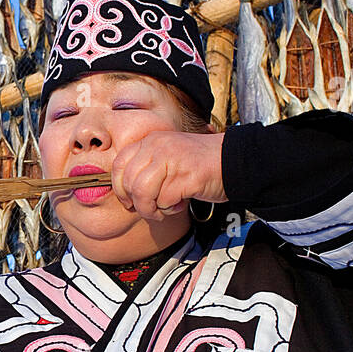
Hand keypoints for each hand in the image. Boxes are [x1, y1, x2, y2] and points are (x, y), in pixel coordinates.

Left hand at [109, 131, 226, 221]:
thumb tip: (125, 195)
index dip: (119, 188)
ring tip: (164, 209)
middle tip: (150, 209)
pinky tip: (181, 203)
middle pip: (129, 183)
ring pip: (142, 193)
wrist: (233, 161)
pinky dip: (170, 209)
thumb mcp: (166, 159)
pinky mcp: (186, 176)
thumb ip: (146, 169)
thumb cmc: (198, 165)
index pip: (119, 165)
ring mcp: (172, 159)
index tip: (128, 201)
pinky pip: (164, 200)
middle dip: (137, 203)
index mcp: (150, 141)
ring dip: (151, 209)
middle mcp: (158, 146)